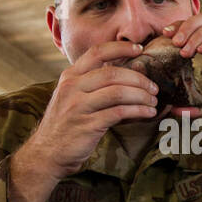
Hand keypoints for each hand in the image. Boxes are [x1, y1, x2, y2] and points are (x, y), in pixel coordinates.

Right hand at [23, 40, 158, 177]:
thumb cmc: (66, 124)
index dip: (121, 47)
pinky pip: (119, 113)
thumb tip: (126, 77)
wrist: (47, 153)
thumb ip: (91, 84)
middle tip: (153, 87)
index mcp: (70, 76)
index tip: (139, 49)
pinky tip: (148, 113)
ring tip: (153, 101)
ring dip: (141, 96)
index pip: (97, 52)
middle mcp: (72, 87)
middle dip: (139, 78)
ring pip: (118, 92)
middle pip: (112, 73)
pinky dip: (138, 111)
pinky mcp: (87, 125)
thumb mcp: (71, 97)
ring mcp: (78, 106)